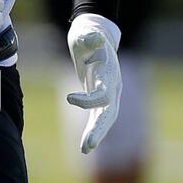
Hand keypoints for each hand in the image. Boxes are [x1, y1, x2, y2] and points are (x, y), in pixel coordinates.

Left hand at [66, 13, 121, 152]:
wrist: (96, 35)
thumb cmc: (89, 34)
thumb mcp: (87, 33)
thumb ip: (90, 37)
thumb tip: (95, 38)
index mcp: (110, 74)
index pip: (104, 94)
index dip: (88, 99)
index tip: (69, 98)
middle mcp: (113, 87)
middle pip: (110, 113)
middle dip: (99, 129)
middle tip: (88, 145)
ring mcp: (109, 94)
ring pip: (105, 120)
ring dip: (96, 135)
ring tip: (84, 150)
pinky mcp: (101, 98)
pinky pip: (98, 118)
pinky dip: (91, 131)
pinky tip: (84, 148)